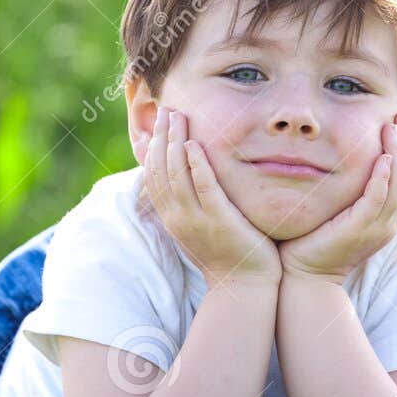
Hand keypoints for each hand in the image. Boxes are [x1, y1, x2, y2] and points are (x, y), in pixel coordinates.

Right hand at [140, 106, 280, 289]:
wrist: (243, 286)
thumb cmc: (227, 252)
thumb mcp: (200, 226)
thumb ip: (192, 201)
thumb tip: (187, 175)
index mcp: (171, 217)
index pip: (153, 175)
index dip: (153, 146)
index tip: (159, 122)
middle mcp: (178, 217)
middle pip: (161, 170)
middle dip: (161, 137)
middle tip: (167, 110)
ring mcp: (197, 220)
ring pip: (177, 174)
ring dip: (174, 142)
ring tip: (178, 117)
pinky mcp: (219, 220)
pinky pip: (203, 188)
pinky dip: (196, 165)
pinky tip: (194, 144)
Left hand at [279, 111, 396, 285]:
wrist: (302, 277)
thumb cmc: (312, 241)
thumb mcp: (335, 210)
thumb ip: (345, 189)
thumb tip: (340, 160)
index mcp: (384, 218)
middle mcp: (387, 223)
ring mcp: (377, 228)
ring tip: (393, 127)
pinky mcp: (361, 230)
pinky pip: (379, 199)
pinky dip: (384, 177)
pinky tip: (383, 157)